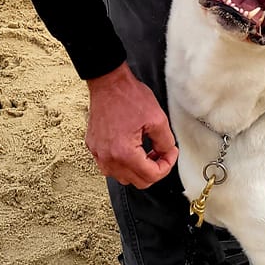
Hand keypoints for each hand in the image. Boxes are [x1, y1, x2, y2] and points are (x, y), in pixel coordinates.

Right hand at [85, 62, 177, 187]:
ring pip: (123, 177)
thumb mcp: (157, 119)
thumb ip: (166, 142)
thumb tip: (168, 153)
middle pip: (137, 181)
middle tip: (161, 153)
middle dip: (153, 170)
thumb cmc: (128, 97)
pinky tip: (132, 149)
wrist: (108, 83)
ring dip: (138, 169)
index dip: (166, 166)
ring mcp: (98, 154)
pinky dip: (124, 163)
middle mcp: (108, 158)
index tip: (170, 153)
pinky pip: (110, 166)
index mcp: (124, 153)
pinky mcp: (94, 148)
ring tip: (146, 151)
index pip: (151, 176)